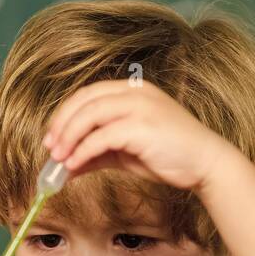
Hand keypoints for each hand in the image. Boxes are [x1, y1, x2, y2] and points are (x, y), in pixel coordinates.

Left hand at [42, 80, 231, 192]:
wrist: (205, 164)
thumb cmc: (169, 156)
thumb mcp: (126, 153)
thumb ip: (97, 152)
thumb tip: (66, 164)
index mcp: (132, 90)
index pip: (89, 94)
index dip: (65, 114)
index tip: (52, 136)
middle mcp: (135, 92)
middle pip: (85, 100)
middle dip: (62, 124)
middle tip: (50, 148)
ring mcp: (139, 106)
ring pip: (90, 115)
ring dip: (69, 137)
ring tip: (58, 159)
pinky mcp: (142, 126)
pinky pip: (102, 136)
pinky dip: (83, 150)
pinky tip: (74, 165)